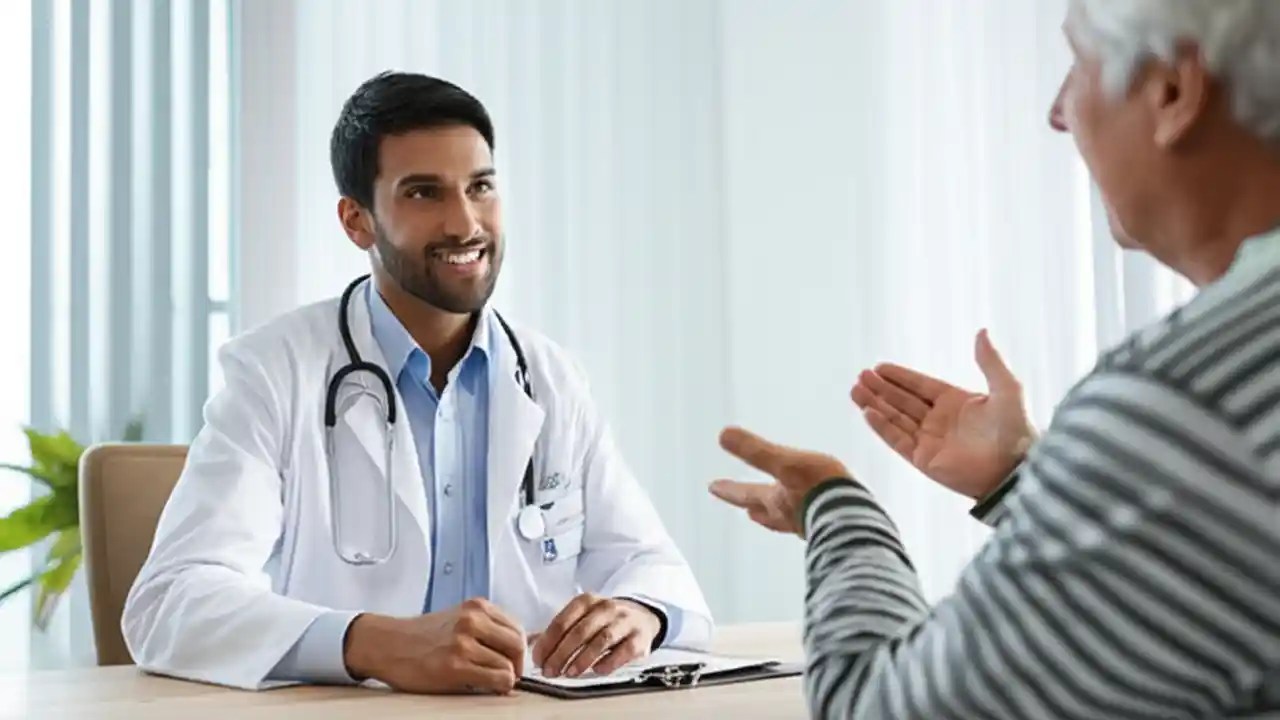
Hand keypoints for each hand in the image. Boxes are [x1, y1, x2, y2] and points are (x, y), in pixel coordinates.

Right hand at [343, 598, 526, 693]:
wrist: (388, 645)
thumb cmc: (422, 636)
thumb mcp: (459, 619)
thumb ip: (488, 627)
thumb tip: (522, 644)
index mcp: (476, 607)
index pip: (517, 629)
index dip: (518, 650)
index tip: (511, 660)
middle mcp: (472, 620)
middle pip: (518, 646)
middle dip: (516, 664)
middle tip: (506, 674)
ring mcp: (463, 643)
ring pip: (508, 666)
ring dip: (503, 678)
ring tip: (487, 679)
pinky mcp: (455, 666)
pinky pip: (497, 680)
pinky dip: (497, 687)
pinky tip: (483, 685)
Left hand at [531, 594, 661, 677]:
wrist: (642, 617)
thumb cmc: (604, 622)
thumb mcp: (584, 618)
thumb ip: (563, 632)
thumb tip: (538, 653)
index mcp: (586, 601)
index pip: (562, 622)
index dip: (547, 643)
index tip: (538, 660)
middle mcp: (606, 608)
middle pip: (579, 632)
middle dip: (561, 654)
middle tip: (550, 671)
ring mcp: (624, 621)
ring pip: (600, 640)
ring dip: (582, 659)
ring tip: (569, 673)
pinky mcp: (639, 638)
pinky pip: (623, 651)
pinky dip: (608, 662)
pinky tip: (597, 670)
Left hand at [709, 427, 850, 535]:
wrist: (855, 519)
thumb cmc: (820, 488)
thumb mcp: (787, 462)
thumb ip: (756, 450)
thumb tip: (722, 435)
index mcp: (775, 500)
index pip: (746, 494)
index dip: (729, 490)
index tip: (712, 487)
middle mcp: (789, 516)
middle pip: (764, 511)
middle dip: (752, 507)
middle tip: (744, 509)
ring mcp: (810, 525)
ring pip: (785, 521)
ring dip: (774, 517)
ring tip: (768, 515)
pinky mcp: (831, 528)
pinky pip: (811, 524)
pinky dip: (803, 521)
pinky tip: (810, 519)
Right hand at [851, 329, 1034, 498]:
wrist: (1015, 471)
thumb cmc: (1017, 431)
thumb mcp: (1007, 389)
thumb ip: (990, 362)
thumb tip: (982, 331)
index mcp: (956, 403)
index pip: (920, 386)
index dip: (900, 377)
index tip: (879, 367)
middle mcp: (940, 421)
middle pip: (903, 401)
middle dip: (881, 388)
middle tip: (861, 375)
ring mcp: (930, 441)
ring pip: (895, 418)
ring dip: (875, 404)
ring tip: (856, 389)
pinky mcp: (923, 460)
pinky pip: (897, 439)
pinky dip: (881, 426)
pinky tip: (867, 411)